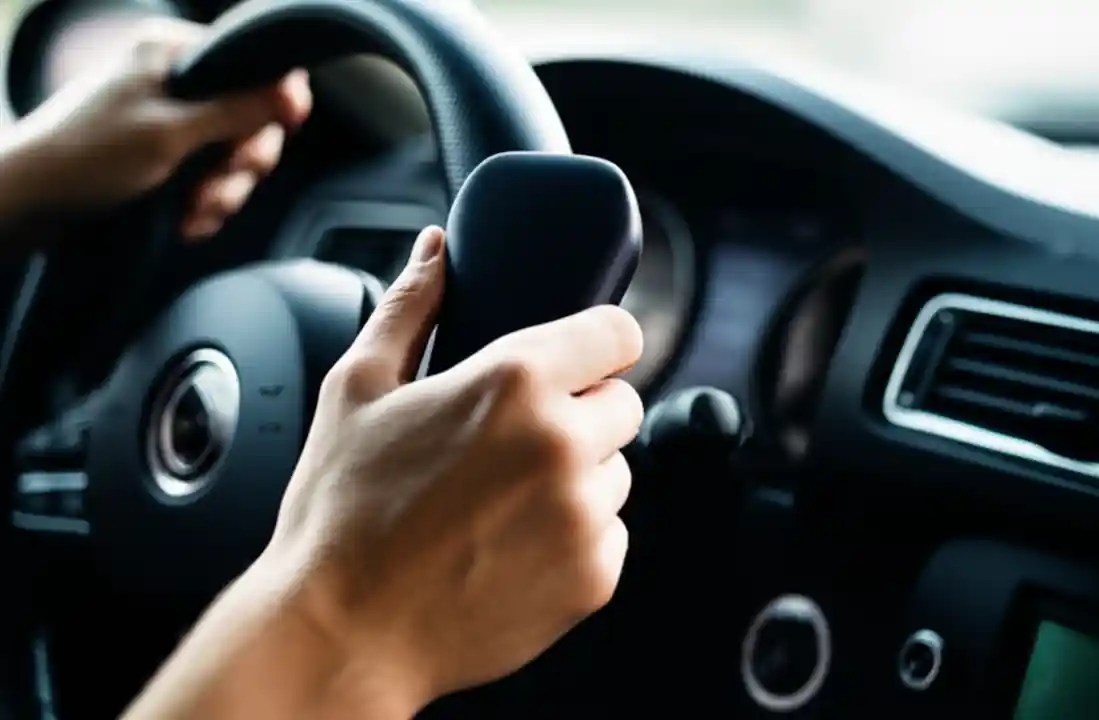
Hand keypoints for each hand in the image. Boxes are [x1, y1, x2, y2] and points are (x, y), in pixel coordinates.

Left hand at [2, 16, 310, 239]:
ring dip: (223, 193)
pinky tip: (188, 222)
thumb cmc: (87, 157)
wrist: (30, 202)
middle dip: (241, 165)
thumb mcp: (172, 132)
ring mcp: (172, 119)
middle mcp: (175, 80)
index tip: (285, 130)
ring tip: (196, 214)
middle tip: (219, 190)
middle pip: (252, 117)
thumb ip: (238, 110)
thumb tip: (293, 91)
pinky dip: (208, 204)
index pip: (253, 63)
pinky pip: (213, 177)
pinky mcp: (168, 156)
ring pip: (235, 154)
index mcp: (171, 52)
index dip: (277, 100)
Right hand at [275, 225, 644, 709]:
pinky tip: (509, 544)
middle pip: (623, 403)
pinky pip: (610, 534)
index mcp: (515, 382)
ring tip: (501, 499)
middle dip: (580, 412)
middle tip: (513, 440)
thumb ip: (410, 306)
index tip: (583, 355)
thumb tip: (435, 250)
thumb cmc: (341, 512)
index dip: (600, 340)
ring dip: (578, 475)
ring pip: (618, 471)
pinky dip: (574, 536)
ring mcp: (585, 516)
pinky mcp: (595, 576)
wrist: (341, 632)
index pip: (618, 332)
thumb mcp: (357, 388)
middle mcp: (564, 445)